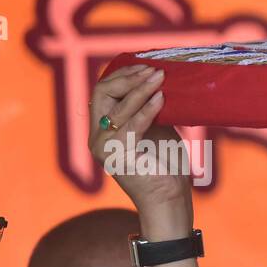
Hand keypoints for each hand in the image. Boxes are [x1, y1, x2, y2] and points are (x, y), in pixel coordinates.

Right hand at [87, 64, 193, 237]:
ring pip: (117, 107)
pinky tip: (161, 98)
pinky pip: (132, 125)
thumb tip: (158, 81)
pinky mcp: (119, 156)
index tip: (144, 66)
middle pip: (101, 94)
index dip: (121, 76)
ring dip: (140, 89)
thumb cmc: (166, 167)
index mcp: (101, 131)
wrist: (169, 200)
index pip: (101, 92)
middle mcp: (97, 138)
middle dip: (127, 78)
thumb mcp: (155, 130)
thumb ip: (148, 109)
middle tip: (152, 70)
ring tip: (160, 77)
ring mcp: (104, 148)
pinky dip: (147, 109)